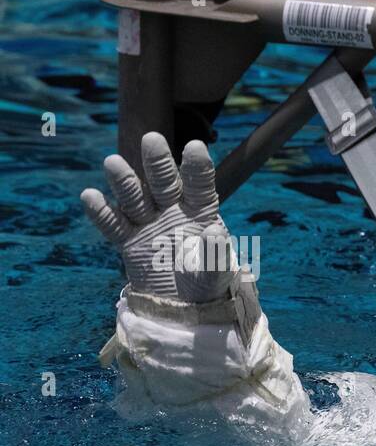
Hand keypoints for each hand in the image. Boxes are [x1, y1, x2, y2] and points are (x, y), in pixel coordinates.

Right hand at [81, 132, 235, 302]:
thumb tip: (213, 231)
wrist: (183, 306)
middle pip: (164, 183)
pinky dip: (101, 213)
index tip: (195, 146)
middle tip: (152, 139)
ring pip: (135, 198)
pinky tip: (89, 196)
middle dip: (158, 162)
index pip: (199, 186)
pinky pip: (113, 225)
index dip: (197, 167)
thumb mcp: (216, 272)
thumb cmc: (206, 283)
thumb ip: (215, 253)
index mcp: (200, 212)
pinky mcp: (128, 240)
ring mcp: (148, 223)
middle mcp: (172, 211)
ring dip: (125, 182)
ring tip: (112, 163)